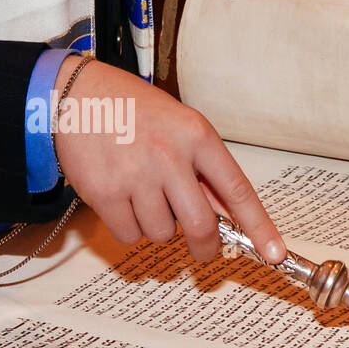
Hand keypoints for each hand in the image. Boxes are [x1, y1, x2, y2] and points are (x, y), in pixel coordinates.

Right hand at [51, 56, 285, 263]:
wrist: (74, 95)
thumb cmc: (130, 108)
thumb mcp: (177, 124)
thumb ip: (201, 167)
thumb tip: (225, 214)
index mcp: (196, 136)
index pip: (236, 190)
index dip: (259, 226)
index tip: (274, 252)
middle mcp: (169, 156)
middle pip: (201, 226)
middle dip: (205, 247)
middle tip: (202, 250)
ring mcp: (136, 176)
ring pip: (162, 234)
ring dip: (156, 226)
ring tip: (142, 196)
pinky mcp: (105, 193)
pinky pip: (129, 235)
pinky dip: (128, 228)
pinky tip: (120, 199)